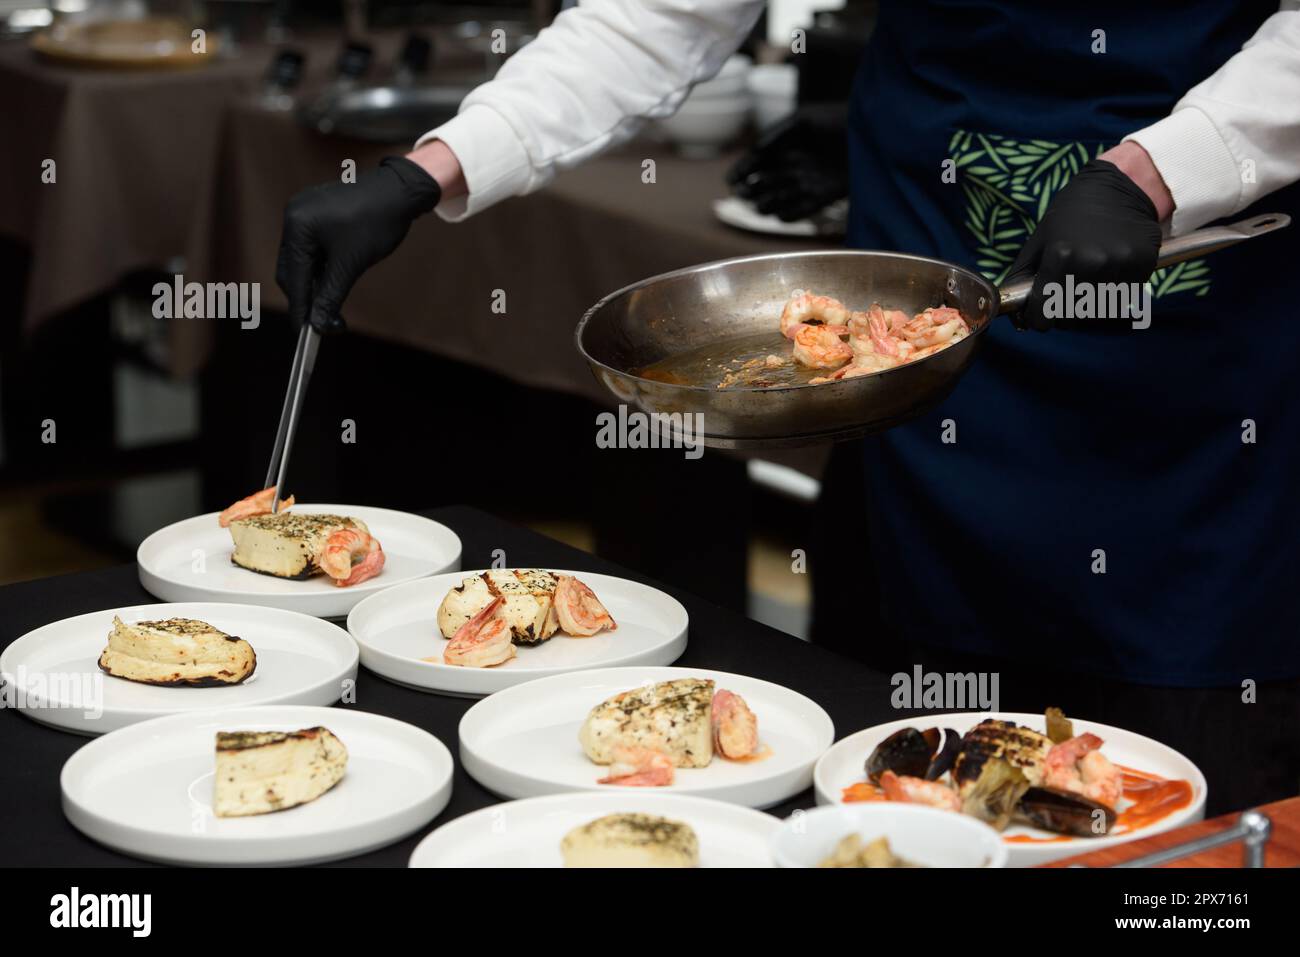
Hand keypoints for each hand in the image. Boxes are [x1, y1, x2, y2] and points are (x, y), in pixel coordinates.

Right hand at [275, 156, 440, 334]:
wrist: (400, 190)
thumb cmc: (378, 222)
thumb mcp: (351, 264)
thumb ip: (330, 296)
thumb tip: (318, 325)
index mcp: (298, 226)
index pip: (291, 278)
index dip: (299, 309)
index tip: (305, 334)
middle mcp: (294, 216)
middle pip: (290, 269)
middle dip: (306, 296)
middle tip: (324, 320)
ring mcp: (304, 212)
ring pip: (301, 260)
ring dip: (314, 282)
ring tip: (332, 300)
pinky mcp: (316, 213)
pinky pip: (310, 247)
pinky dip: (320, 266)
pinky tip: (335, 278)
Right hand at [726, 103, 848, 221]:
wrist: (872, 132)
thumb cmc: (837, 119)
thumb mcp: (802, 120)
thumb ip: (776, 135)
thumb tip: (754, 152)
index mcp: (783, 148)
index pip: (754, 164)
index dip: (740, 172)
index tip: (732, 180)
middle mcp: (791, 167)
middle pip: (761, 186)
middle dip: (750, 191)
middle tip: (745, 193)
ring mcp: (806, 182)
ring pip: (777, 200)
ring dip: (766, 204)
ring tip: (761, 204)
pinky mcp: (822, 196)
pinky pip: (799, 211)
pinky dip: (788, 214)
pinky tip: (780, 212)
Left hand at [1005, 157, 1162, 330]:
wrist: (1119, 187)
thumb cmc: (1071, 215)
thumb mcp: (1039, 240)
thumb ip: (1022, 277)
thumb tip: (1016, 316)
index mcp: (1061, 255)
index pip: (1043, 313)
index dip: (1037, 319)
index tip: (1037, 315)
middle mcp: (1091, 262)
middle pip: (1070, 318)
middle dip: (1061, 314)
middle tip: (1061, 296)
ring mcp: (1119, 265)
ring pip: (1097, 314)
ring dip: (1087, 309)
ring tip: (1084, 285)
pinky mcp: (1142, 266)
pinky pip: (1121, 301)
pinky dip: (1111, 298)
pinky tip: (1105, 278)